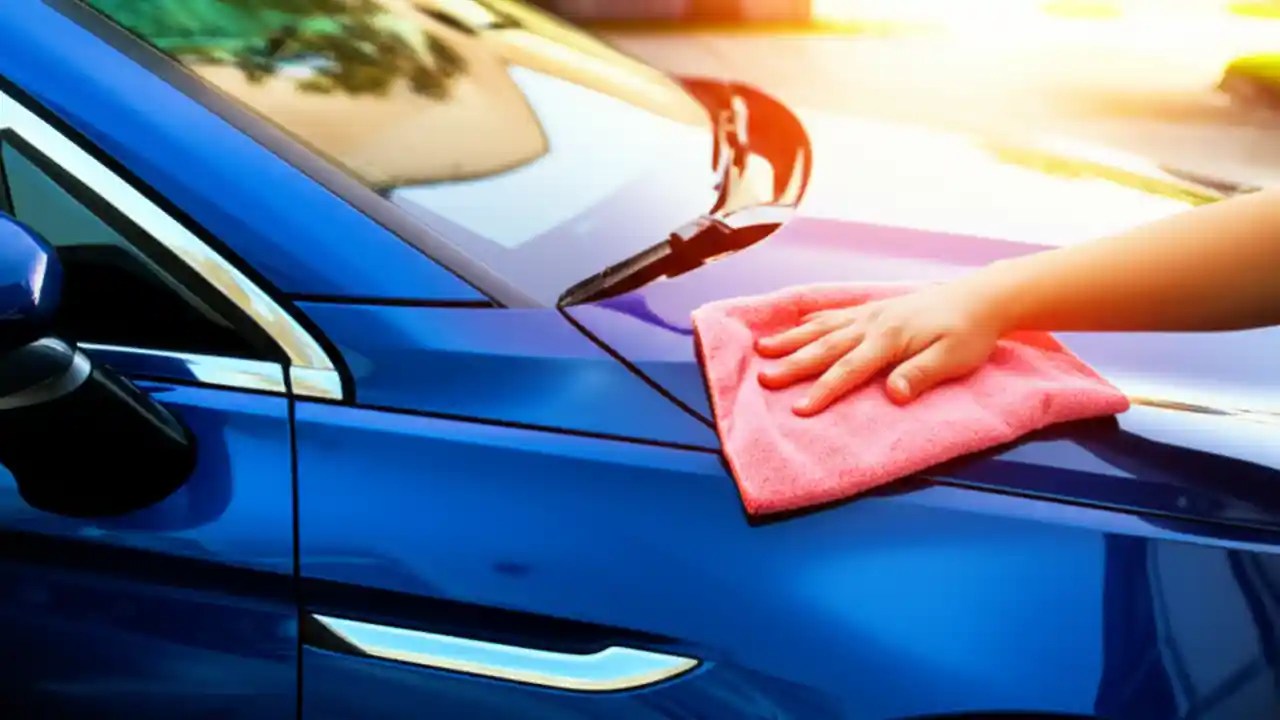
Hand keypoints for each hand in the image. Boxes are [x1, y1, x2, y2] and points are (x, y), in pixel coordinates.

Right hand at [755, 284, 1004, 415]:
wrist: (981, 297)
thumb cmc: (969, 333)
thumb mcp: (954, 359)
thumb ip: (920, 375)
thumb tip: (893, 395)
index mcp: (890, 339)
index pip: (849, 369)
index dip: (823, 390)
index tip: (799, 408)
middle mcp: (873, 324)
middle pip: (825, 347)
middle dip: (792, 363)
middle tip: (763, 378)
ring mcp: (871, 314)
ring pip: (823, 328)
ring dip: (792, 339)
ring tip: (763, 349)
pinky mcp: (875, 309)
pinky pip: (836, 314)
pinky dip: (814, 320)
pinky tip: (799, 325)